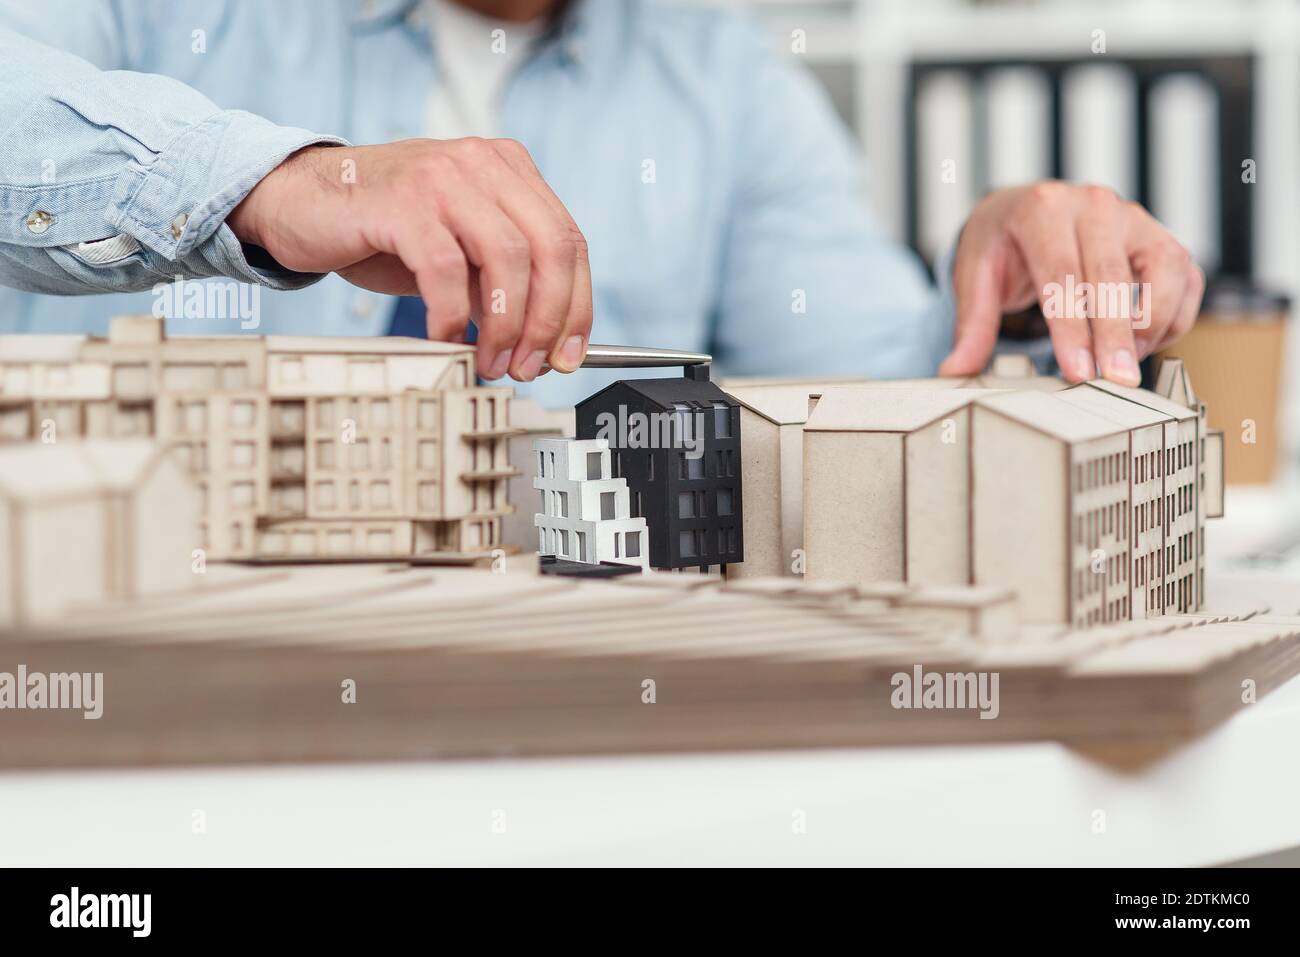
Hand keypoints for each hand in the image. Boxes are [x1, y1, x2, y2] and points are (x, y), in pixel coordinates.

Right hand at [227, 139, 591, 380]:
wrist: (299, 201)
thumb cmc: (382, 230)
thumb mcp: (458, 254)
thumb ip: (501, 284)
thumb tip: (544, 343)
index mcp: (509, 169)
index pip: (569, 242)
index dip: (577, 306)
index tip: (569, 355)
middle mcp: (483, 164)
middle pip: (550, 249)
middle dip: (548, 321)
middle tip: (529, 366)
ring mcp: (444, 177)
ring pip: (507, 259)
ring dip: (505, 326)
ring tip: (490, 361)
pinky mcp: (402, 202)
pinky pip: (446, 271)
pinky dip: (452, 317)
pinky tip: (445, 340)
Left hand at [939, 182, 1204, 385]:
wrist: (1027, 208)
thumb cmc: (1003, 243)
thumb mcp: (975, 276)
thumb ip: (971, 325)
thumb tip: (955, 371)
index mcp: (1043, 209)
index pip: (1062, 274)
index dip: (1072, 328)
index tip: (1077, 371)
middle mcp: (1094, 205)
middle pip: (1112, 277)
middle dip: (1115, 336)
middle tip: (1114, 382)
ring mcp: (1134, 218)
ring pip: (1165, 270)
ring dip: (1151, 324)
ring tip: (1124, 365)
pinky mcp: (1161, 237)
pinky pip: (1185, 278)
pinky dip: (1173, 317)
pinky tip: (1143, 346)